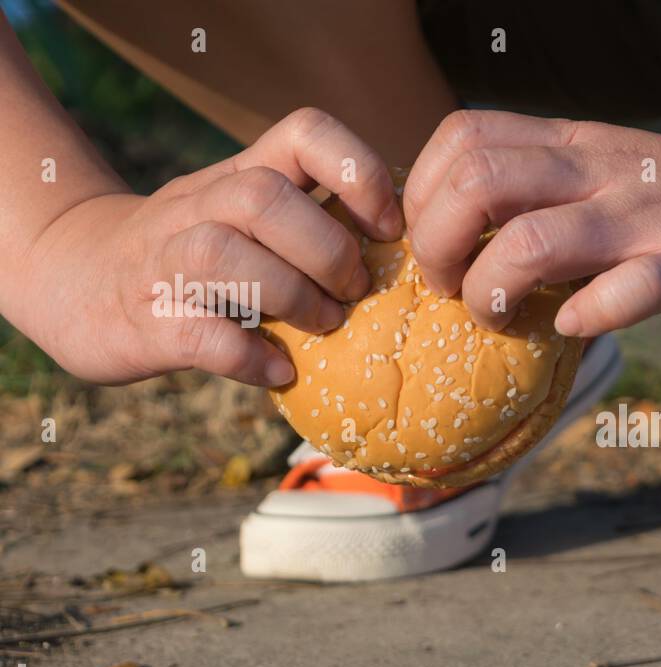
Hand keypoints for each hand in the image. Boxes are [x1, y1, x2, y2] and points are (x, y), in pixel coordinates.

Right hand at [18, 108, 401, 385]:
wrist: (76, 282)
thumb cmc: (194, 254)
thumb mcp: (245, 215)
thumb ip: (311, 218)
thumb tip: (412, 253)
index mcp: (240, 175)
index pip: (304, 132)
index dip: (358, 169)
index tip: (389, 225)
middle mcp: (201, 207)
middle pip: (265, 196)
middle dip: (328, 249)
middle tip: (355, 291)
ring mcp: (167, 262)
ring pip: (228, 255)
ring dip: (295, 297)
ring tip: (325, 326)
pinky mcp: (150, 323)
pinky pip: (206, 338)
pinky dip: (253, 357)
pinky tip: (282, 369)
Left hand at [403, 110, 660, 335]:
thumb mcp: (617, 174)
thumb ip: (554, 189)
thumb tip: (473, 232)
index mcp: (578, 146)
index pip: (464, 138)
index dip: (424, 194)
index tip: (437, 246)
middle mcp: (604, 172)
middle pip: (478, 182)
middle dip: (439, 246)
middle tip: (453, 290)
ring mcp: (649, 218)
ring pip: (533, 239)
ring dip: (494, 289)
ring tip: (502, 318)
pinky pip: (626, 291)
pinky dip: (586, 316)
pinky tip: (578, 326)